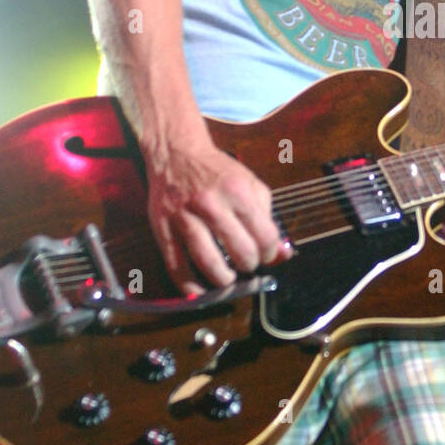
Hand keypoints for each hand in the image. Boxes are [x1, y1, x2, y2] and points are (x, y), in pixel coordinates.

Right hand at [145, 136, 291, 294]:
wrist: (177, 154)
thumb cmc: (217, 172)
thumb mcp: (250, 184)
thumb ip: (268, 217)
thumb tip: (281, 253)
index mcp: (238, 191)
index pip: (264, 236)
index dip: (269, 253)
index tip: (265, 255)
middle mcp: (211, 204)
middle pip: (240, 252)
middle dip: (249, 266)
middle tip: (247, 264)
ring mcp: (185, 217)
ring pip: (209, 263)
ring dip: (224, 280)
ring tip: (228, 278)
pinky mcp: (163, 228)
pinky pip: (176, 266)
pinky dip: (190, 286)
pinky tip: (199, 290)